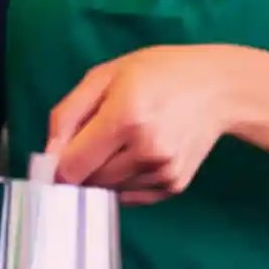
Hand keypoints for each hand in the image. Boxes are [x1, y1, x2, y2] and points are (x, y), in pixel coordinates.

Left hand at [47, 45, 248, 205]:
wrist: (219, 88)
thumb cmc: (159, 73)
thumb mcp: (106, 75)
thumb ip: (69, 113)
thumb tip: (49, 153)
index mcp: (125, 117)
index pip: (71, 168)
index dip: (57, 164)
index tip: (61, 152)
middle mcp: (145, 150)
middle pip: (88, 181)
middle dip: (83, 164)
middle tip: (100, 134)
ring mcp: (162, 172)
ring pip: (109, 190)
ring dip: (105, 172)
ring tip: (125, 139)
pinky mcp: (174, 186)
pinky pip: (131, 195)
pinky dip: (126, 180)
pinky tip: (140, 152)